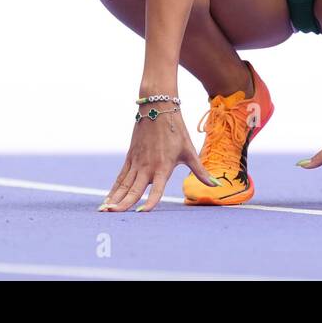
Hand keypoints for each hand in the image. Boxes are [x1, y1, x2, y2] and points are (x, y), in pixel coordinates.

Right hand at [98, 104, 218, 212]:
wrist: (157, 108)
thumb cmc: (176, 130)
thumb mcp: (190, 152)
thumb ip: (201, 172)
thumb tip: (217, 186)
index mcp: (163, 167)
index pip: (156, 189)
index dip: (150, 201)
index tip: (142, 212)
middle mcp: (147, 167)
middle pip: (133, 189)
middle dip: (123, 204)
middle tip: (112, 215)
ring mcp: (136, 162)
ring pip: (123, 184)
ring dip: (113, 198)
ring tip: (104, 211)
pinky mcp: (130, 157)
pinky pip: (120, 177)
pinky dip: (113, 189)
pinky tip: (108, 200)